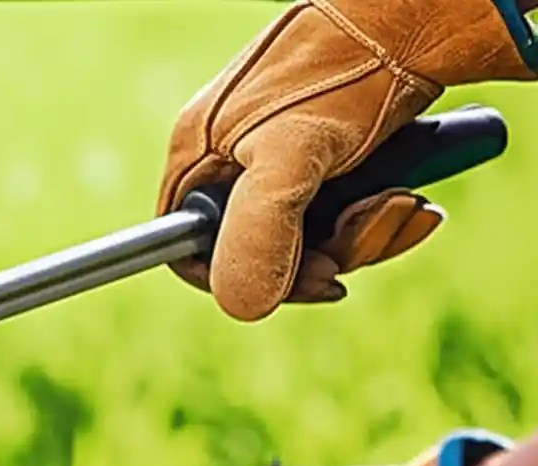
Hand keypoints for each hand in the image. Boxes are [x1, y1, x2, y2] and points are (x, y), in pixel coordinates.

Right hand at [159, 0, 536, 320]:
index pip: (189, 250)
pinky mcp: (316, 157)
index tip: (302, 279)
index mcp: (198, 158)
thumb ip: (260, 231)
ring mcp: (272, 159)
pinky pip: (336, 213)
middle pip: (259, 250)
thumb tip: (243, 305)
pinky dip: (375, 215)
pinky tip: (407, 197)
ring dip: (364, 235)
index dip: (243, 276)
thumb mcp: (294, 157)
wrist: (409, 23)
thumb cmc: (345, 74)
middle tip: (364, 238)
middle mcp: (229, 162)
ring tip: (402, 203)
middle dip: (323, 257)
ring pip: (306, 237)